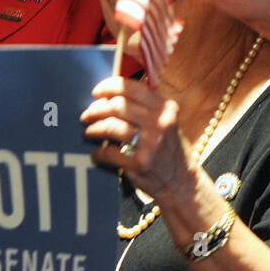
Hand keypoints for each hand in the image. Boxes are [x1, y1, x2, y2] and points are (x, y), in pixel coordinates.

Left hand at [81, 76, 198, 204]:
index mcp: (165, 108)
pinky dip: (99, 153)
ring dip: (94, 128)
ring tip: (89, 132)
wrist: (182, 183)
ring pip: (111, 126)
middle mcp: (159, 122)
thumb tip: (110, 97)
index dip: (109, 87)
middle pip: (117, 106)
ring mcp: (151, 143)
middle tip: (87, 114)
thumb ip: (146, 108)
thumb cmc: (169, 150)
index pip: (131, 88)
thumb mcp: (166, 122)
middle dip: (96, 109)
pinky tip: (96, 154)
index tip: (96, 92)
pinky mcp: (141, 162)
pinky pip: (110, 152)